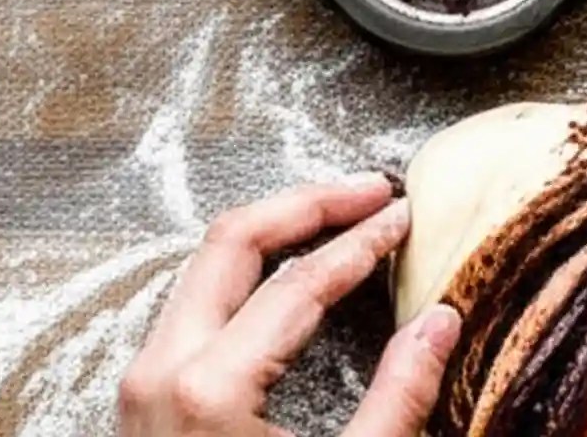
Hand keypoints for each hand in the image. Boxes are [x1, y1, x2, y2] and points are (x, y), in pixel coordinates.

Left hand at [118, 175, 461, 436]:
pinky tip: (293, 269)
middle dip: (308, 204)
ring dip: (276, 228)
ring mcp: (145, 378)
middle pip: (233, 239)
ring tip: (340, 214)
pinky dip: (248, 266)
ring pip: (205, 261)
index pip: (300, 282)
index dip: (363, 243)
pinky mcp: (146, 393)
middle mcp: (163, 367)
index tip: (406, 218)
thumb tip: (441, 319)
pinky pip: (195, 297)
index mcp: (210, 388)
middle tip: (372, 190)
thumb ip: (398, 397)